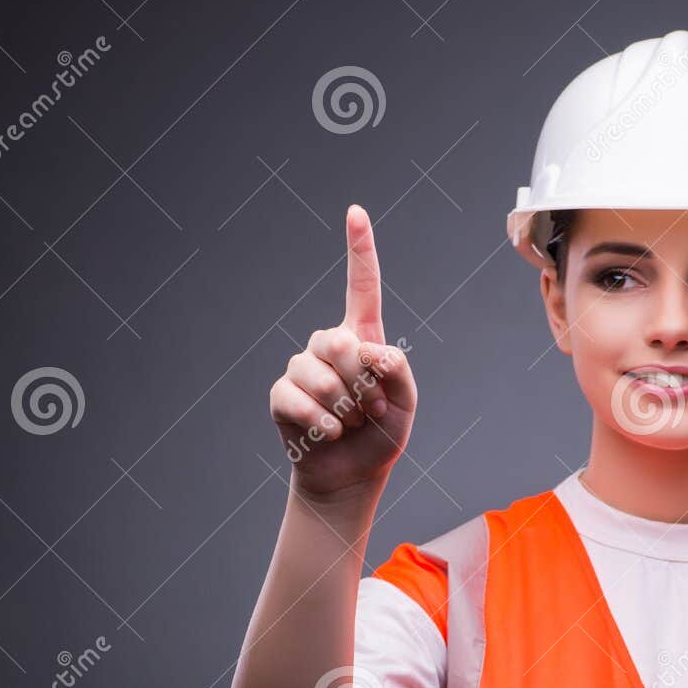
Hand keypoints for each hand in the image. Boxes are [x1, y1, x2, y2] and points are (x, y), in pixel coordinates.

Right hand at [271, 204, 416, 498]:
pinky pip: (297, 399)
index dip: (359, 249)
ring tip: (352, 424)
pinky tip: (329, 433)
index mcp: (364, 338)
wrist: (352, 474)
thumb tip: (370, 351)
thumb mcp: (405, 402)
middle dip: (362, 383)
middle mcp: (329, 345)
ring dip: (346, 408)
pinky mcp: (282, 396)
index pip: (362, 286)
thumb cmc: (381, 434)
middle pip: (340, 341)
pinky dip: (322, 422)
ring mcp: (302, 368)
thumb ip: (397, 370)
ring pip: (320, 373)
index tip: (355, 212)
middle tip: (372, 410)